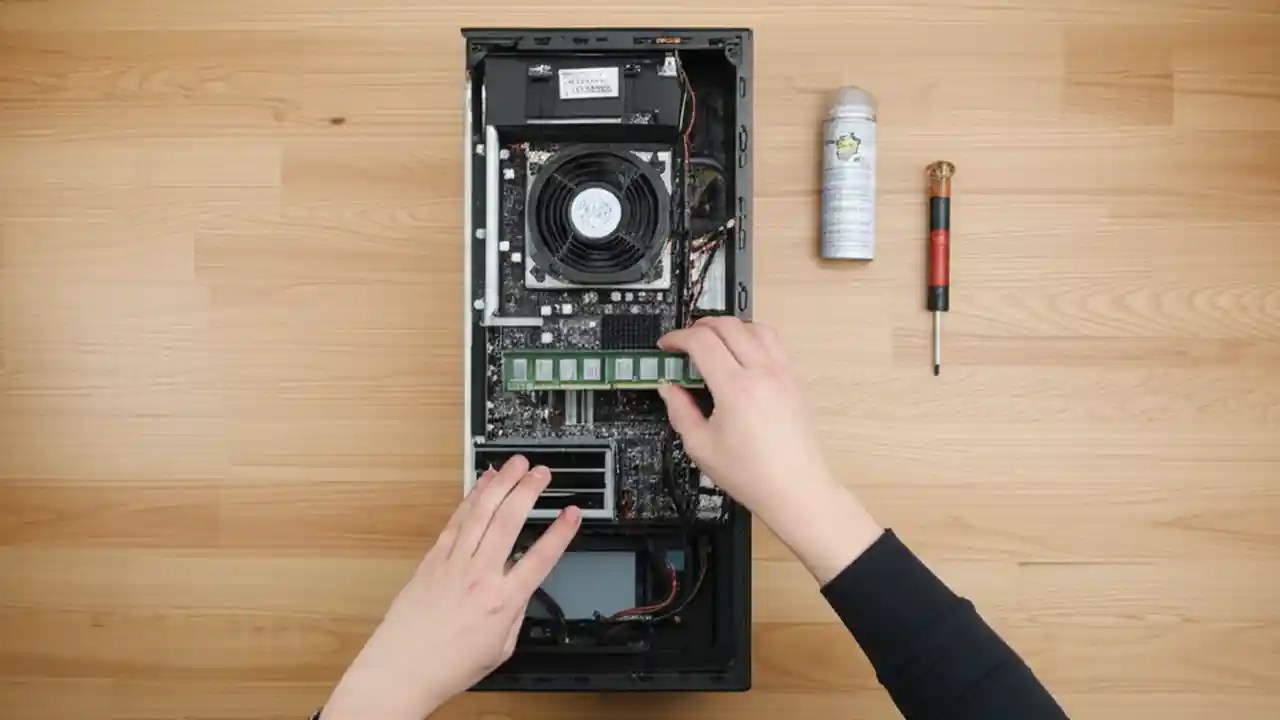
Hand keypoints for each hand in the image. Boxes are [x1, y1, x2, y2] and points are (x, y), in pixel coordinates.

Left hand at [323, 456, 580, 719]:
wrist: (402, 669)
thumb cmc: (447, 665)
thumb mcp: (501, 648)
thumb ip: (516, 613)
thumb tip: (521, 589)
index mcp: (502, 602)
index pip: (540, 558)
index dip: (560, 532)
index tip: (572, 512)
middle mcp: (479, 577)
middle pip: (509, 522)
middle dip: (528, 491)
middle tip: (542, 473)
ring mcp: (454, 564)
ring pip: (481, 514)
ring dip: (501, 484)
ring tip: (515, 465)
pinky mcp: (433, 560)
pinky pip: (456, 521)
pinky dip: (471, 498)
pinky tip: (482, 483)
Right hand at [658, 317, 880, 583]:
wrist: (796, 489)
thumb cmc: (751, 474)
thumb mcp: (701, 447)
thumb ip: (681, 411)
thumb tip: (669, 388)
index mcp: (735, 388)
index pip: (702, 342)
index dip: (678, 338)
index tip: (666, 346)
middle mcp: (762, 373)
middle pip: (728, 326)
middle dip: (701, 326)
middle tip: (685, 341)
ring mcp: (783, 373)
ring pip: (755, 327)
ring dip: (730, 326)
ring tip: (714, 340)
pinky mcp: (795, 380)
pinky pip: (774, 342)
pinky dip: (753, 337)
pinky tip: (741, 354)